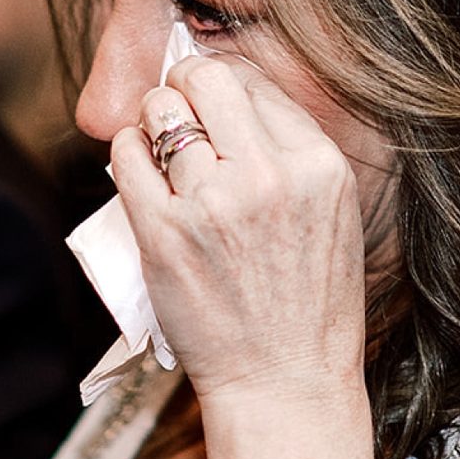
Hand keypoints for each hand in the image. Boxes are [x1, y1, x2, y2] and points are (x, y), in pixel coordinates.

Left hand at [109, 54, 368, 406]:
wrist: (284, 381)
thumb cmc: (308, 301)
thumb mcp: (333, 212)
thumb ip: (292, 153)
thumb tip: (234, 95)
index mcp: (318, 164)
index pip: (255, 82)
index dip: (224, 87)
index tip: (212, 106)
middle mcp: (268, 176)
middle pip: (206, 78)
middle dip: (184, 85)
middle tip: (178, 110)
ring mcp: (213, 204)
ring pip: (160, 110)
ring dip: (153, 123)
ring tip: (161, 150)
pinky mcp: (164, 234)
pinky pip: (126, 156)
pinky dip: (127, 154)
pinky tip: (142, 172)